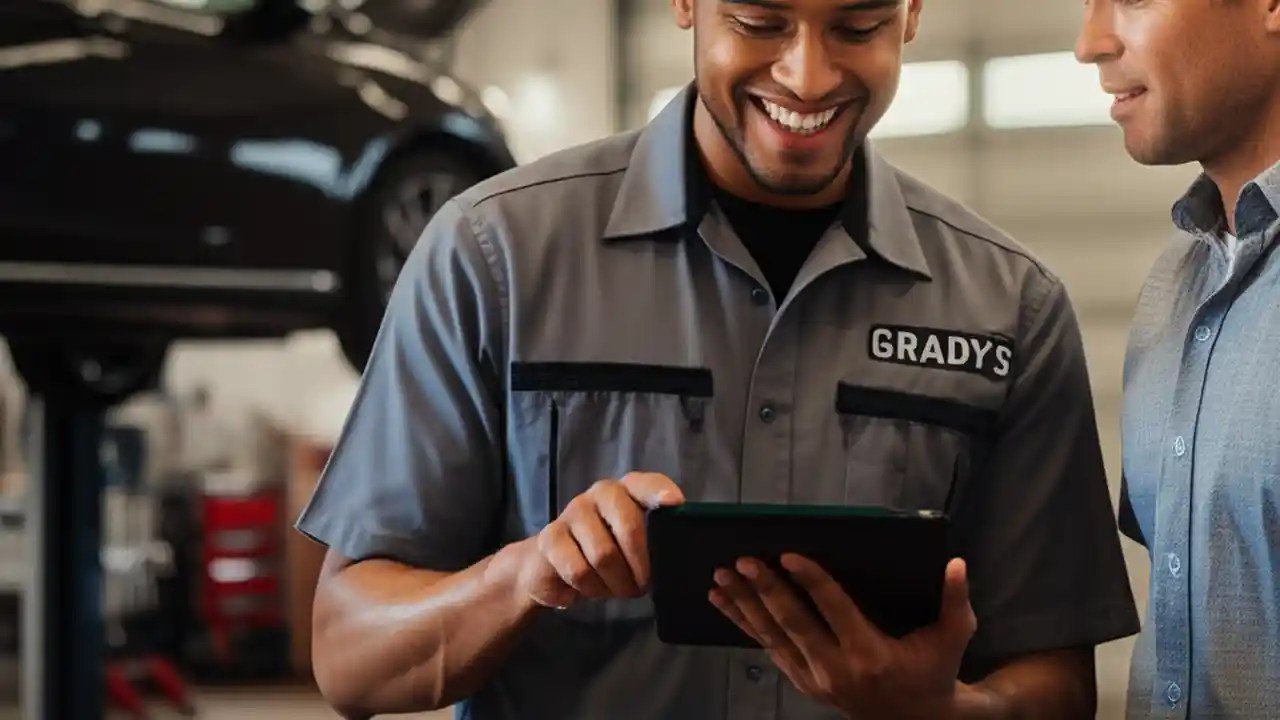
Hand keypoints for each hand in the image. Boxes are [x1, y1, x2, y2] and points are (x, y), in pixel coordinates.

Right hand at [520, 472, 682, 609]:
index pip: (646, 484)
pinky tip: (590, 587)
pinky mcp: (550, 537)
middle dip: (640, 566)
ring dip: (615, 583)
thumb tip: (677, 558)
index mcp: (629, 490)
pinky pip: (578, 571)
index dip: (659, 491)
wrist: (554, 566)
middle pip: (628, 527)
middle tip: (642, 587)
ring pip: (603, 555)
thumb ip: (658, 542)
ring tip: (616, 588)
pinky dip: (590, 589)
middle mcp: (601, 493)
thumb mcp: (638, 547)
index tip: (675, 502)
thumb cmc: (609, 553)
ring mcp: (573, 512)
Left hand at [709, 555, 976, 719]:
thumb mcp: (952, 639)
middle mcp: (837, 669)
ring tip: (721, 578)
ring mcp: (815, 680)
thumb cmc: (933, 670)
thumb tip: (956, 563)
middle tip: (742, 561)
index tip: (788, 556)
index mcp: (871, 654)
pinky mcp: (803, 683)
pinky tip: (724, 602)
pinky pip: (769, 649)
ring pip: (773, 638)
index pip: (835, 611)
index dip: (811, 581)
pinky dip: (744, 625)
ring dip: (744, 606)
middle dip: (766, 591)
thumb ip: (955, 602)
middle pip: (794, 624)